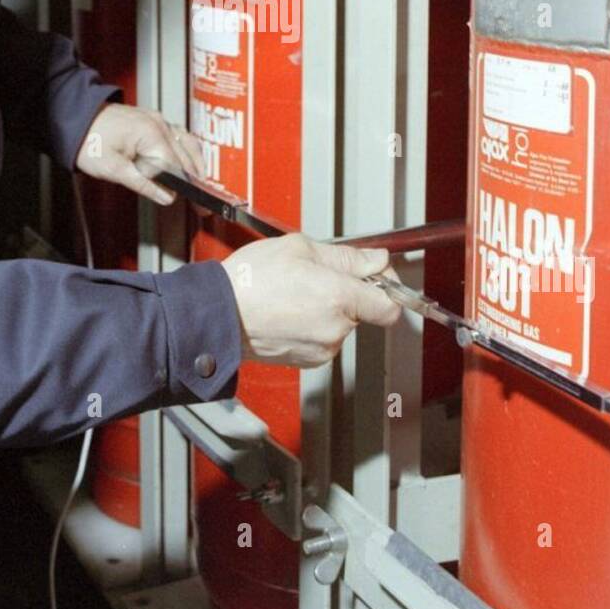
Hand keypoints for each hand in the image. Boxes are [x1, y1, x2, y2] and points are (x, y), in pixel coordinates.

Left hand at [74, 103, 204, 203]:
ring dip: (195, 164)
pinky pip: (178, 136)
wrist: (76, 118)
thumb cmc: (89, 139)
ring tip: (199, 185)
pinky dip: (186, 150)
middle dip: (196, 181)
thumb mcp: (113, 169)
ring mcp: (158, 120)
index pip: (178, 167)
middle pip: (187, 157)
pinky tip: (187, 161)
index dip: (189, 189)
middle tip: (201, 205)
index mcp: (152, 135)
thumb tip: (166, 197)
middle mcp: (160, 124)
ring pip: (188, 144)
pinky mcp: (153, 120)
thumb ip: (143, 184)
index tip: (198, 206)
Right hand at [221, 234, 401, 367]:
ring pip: (342, 324)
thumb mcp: (299, 248)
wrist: (218, 314)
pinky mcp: (308, 360)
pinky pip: (324, 337)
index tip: (376, 276)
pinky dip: (313, 324)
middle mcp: (335, 329)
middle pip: (364, 311)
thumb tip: (377, 259)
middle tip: (319, 275)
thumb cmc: (249, 281)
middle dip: (349, 292)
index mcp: (338, 298)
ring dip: (329, 308)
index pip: (391, 305)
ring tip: (296, 292)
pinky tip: (290, 309)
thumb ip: (347, 256)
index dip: (388, 287)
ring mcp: (321, 348)